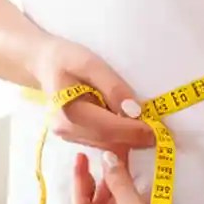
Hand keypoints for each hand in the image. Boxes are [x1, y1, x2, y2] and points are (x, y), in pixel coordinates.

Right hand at [32, 38, 153, 151]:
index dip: (135, 132)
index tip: (159, 132)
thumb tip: (135, 112)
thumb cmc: (67, 59)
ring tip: (145, 125)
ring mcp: (68, 136)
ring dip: (128, 138)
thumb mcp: (91, 63)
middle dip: (135, 138)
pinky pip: (101, 142)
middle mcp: (67, 129)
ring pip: (106, 145)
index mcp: (70, 112)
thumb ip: (113, 87)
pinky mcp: (73, 137)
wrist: (43, 63)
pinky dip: (118, 137)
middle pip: (109, 141)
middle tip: (159, 130)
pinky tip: (126, 124)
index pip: (109, 129)